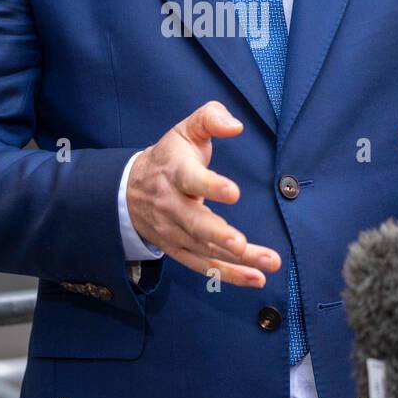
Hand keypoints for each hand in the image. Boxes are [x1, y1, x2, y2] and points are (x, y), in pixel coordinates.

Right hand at [127, 100, 282, 287]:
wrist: (129, 190)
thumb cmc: (169, 158)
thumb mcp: (185, 130)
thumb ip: (211, 119)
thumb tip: (236, 126)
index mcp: (175, 173)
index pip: (191, 180)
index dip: (211, 186)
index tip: (233, 192)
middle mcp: (173, 206)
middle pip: (195, 223)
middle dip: (218, 235)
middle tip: (240, 244)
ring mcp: (174, 232)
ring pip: (205, 250)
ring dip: (237, 260)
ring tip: (269, 264)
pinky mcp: (179, 249)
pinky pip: (204, 266)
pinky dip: (229, 275)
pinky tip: (256, 279)